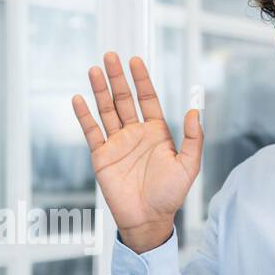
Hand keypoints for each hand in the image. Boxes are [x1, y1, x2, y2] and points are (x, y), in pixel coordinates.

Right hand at [72, 51, 203, 254]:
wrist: (148, 219)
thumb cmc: (170, 195)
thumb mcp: (189, 166)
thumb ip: (194, 138)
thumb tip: (195, 111)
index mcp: (156, 132)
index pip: (147, 99)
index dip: (141, 80)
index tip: (135, 61)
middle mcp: (135, 134)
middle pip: (124, 99)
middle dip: (117, 78)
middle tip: (110, 56)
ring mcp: (117, 144)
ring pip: (106, 110)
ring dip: (100, 90)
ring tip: (94, 70)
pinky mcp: (101, 156)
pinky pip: (91, 132)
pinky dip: (84, 115)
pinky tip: (79, 99)